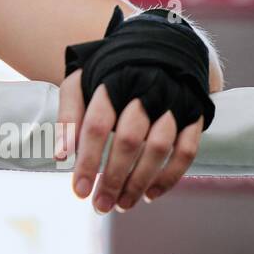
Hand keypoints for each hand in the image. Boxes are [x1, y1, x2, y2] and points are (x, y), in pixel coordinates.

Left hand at [54, 68, 202, 212]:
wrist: (156, 47)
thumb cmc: (109, 74)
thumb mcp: (81, 82)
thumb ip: (68, 114)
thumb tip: (61, 154)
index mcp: (111, 82)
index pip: (96, 125)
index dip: (87, 160)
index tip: (79, 191)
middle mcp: (143, 91)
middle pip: (128, 140)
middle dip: (113, 178)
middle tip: (100, 206)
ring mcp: (171, 102)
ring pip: (158, 148)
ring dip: (140, 181)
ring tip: (122, 205)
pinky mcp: (193, 113)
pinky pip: (186, 150)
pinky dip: (170, 176)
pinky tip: (150, 195)